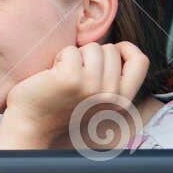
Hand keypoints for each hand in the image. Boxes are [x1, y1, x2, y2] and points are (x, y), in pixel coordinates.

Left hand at [0, 41, 150, 149]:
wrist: (31, 125)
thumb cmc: (61, 106)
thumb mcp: (98, 97)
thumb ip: (113, 78)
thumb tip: (118, 48)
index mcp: (122, 100)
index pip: (141, 60)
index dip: (125, 49)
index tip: (106, 54)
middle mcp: (111, 95)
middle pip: (111, 50)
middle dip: (91, 54)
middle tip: (76, 74)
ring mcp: (92, 87)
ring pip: (92, 47)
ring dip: (75, 55)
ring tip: (64, 74)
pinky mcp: (71, 78)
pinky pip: (70, 50)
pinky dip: (59, 57)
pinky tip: (53, 75)